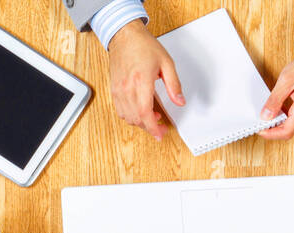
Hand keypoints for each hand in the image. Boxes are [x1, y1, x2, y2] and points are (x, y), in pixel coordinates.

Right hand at [106, 19, 183, 138]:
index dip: (153, 128)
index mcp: (141, 81)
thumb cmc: (143, 46)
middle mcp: (127, 88)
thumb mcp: (166, 63)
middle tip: (160, 126)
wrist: (124, 37)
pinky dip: (131, 116)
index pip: (145, 113)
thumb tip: (179, 101)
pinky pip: (120, 111)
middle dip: (149, 127)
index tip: (160, 134)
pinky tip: (139, 111)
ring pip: (128, 118)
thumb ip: (174, 84)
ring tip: (151, 116)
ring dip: (140, 122)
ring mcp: (119, 91)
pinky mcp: (114, 91)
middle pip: (137, 119)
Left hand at [258, 53, 293, 139]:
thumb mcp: (286, 80)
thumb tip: (265, 116)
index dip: (271, 133)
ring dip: (280, 121)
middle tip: (262, 119)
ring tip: (271, 111)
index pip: (286, 131)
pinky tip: (281, 109)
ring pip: (293, 126)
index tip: (261, 130)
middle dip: (274, 127)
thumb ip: (275, 100)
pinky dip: (287, 117)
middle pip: (289, 130)